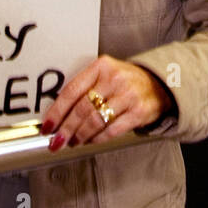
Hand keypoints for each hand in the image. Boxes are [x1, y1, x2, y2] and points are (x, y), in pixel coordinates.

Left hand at [40, 56, 173, 149]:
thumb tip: (58, 113)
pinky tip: (90, 141)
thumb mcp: (105, 75)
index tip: (48, 125)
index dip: (57, 111)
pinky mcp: (138, 112)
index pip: (72, 90)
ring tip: (73, 141)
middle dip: (65, 128)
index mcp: (101, 67)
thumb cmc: (126, 81)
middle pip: (82, 108)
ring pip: (95, 121)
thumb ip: (85, 88)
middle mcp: (115, 79)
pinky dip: (97, 138)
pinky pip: (111, 130)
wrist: (159, 84)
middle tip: (56, 141)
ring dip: (80, 135)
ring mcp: (128, 95)